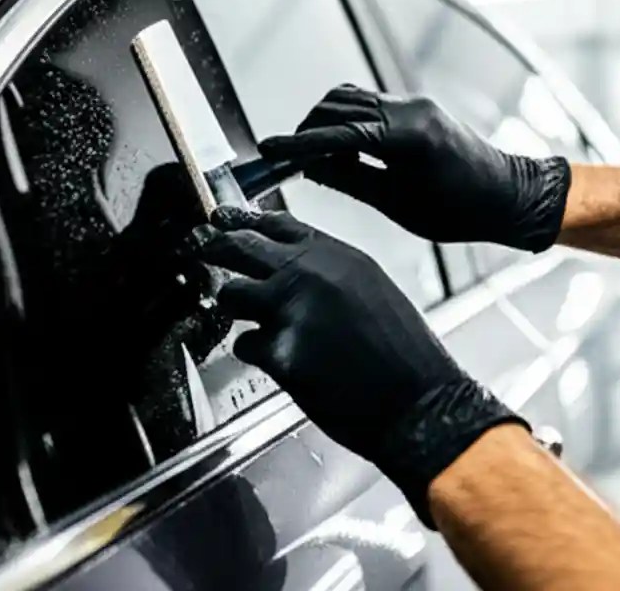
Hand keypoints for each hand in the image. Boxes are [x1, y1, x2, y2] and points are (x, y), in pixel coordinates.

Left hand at [192, 206, 524, 526]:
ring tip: (244, 319)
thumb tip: (290, 269)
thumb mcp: (372, 291)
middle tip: (199, 249)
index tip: (222, 219)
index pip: (279, 224)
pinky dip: (255, 354)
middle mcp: (312, 275)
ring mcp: (294, 313)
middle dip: (214, 248)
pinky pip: (246, 345)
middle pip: (241, 247)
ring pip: (232, 294)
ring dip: (232, 307)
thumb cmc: (404, 353)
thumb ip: (329, 274)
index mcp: (338, 256)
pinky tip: (278, 362)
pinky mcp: (282, 354)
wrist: (420, 400)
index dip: (244, 220)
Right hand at [259, 84, 571, 251]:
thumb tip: (309, 166)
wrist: (508, 195)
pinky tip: (338, 145)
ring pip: (350, 98)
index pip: (338, 133)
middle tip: (286, 159)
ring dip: (324, 121)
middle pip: (338, 106)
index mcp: (407, 137)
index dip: (299, 142)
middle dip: (307, 130)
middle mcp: (409, 109)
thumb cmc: (461, 211)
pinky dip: (344, 118)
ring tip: (310, 155)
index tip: (270, 150)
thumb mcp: (398, 204)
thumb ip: (350, 180)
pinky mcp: (414, 108)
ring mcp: (413, 104)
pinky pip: (368, 102)